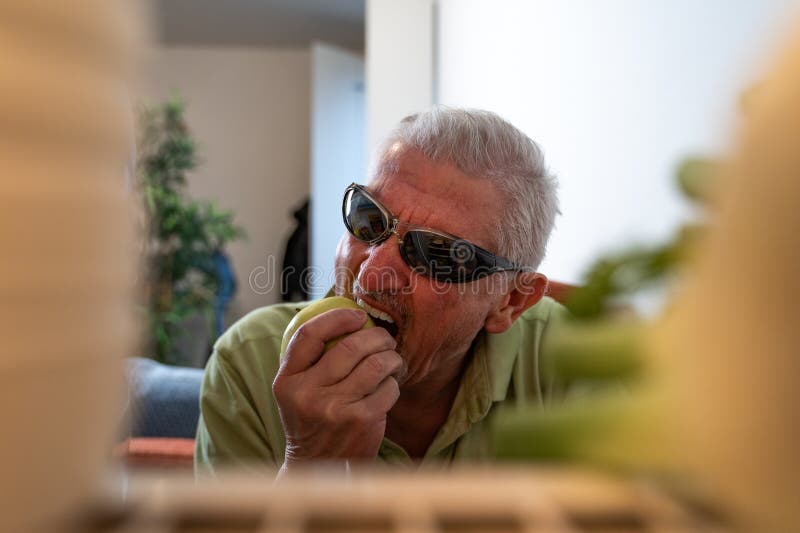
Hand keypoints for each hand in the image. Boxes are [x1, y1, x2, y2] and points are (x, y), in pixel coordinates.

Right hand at [272, 308, 401, 468]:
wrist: (317, 466)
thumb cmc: (310, 416)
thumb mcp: (295, 389)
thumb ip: (309, 358)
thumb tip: (342, 314)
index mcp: (287, 381)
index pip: (308, 336)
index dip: (336, 318)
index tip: (357, 316)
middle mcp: (307, 395)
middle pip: (350, 347)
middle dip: (376, 337)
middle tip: (385, 338)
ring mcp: (335, 410)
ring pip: (375, 365)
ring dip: (391, 358)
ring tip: (392, 359)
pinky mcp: (361, 422)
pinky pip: (388, 389)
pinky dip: (393, 383)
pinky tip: (389, 386)